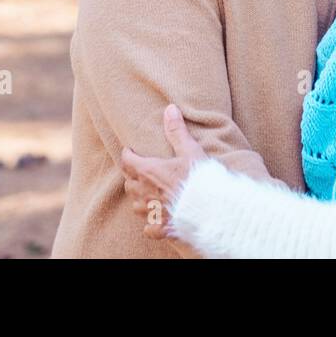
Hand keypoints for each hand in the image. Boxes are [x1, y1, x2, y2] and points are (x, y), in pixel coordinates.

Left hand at [121, 104, 209, 240]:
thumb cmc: (198, 179)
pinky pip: (148, 226)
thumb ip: (177, 131)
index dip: (128, 154)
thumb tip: (169, 108)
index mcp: (148, 171)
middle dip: (132, 176)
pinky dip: (150, 222)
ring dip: (139, 198)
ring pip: (135, 204)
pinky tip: (155, 220)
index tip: (130, 150)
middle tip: (139, 170)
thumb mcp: (189, 150)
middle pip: (129, 183)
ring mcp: (151, 212)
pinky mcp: (160, 228)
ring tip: (147, 193)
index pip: (127, 161)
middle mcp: (144, 193)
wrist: (208, 210)